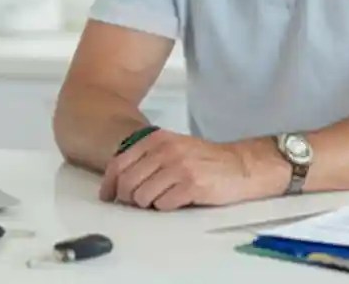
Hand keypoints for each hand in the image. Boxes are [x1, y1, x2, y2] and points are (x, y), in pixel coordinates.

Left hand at [98, 130, 283, 210]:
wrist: (240, 165)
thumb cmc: (203, 160)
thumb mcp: (172, 148)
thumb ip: (146, 158)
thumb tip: (117, 182)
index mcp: (156, 139)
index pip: (119, 163)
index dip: (109, 183)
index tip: (108, 197)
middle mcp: (165, 150)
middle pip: (128, 182)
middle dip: (127, 199)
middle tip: (136, 204)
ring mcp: (178, 167)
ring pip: (142, 196)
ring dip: (148, 205)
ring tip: (162, 200)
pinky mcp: (191, 185)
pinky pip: (164, 205)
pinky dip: (166, 208)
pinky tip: (177, 201)